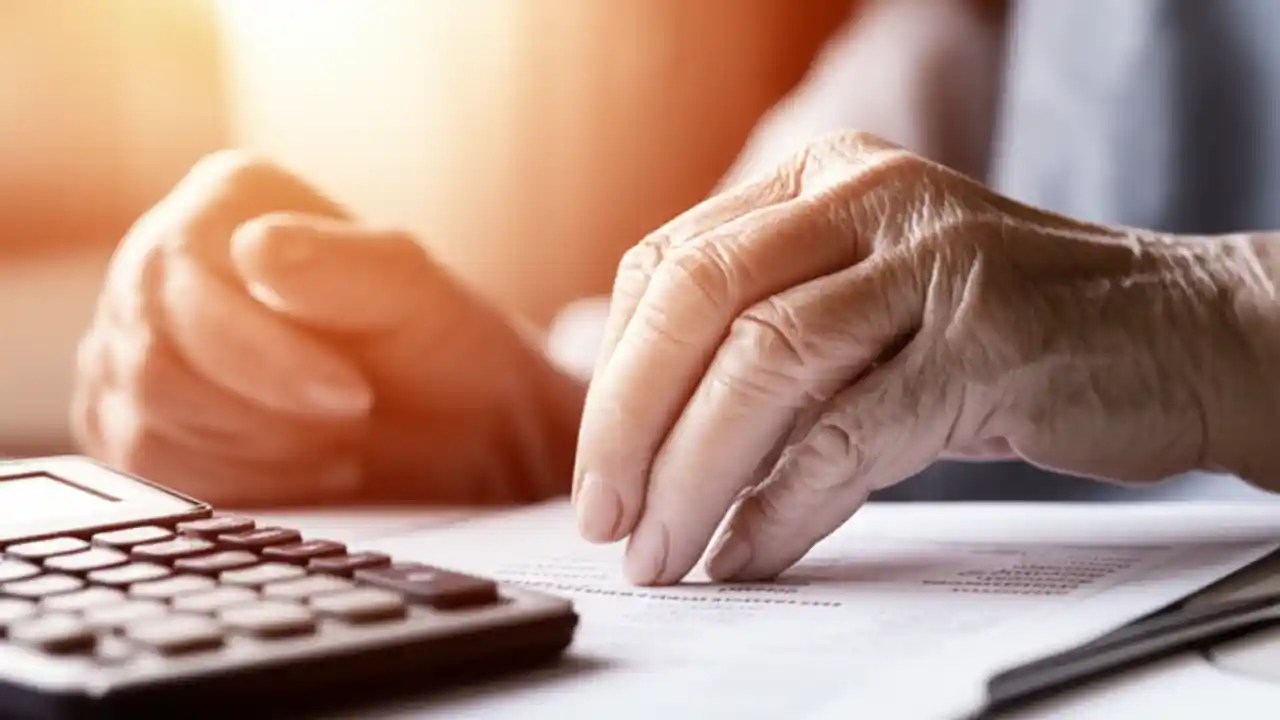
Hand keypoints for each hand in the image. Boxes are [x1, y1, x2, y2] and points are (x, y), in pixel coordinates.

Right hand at [73, 151, 583, 505]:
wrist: (452, 426)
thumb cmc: (438, 346)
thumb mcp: (418, 299)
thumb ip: (346, 264)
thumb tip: (255, 248)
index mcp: (227, 199)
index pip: (185, 285)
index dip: (263, 358)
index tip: (354, 398)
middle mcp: (160, 262)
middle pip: (154, 362)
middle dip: (266, 416)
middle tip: (353, 424)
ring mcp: (133, 342)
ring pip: (147, 424)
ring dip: (259, 453)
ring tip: (338, 439)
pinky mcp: (132, 419)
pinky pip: (149, 472)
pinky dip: (238, 485)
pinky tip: (303, 465)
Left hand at [573, 131, 1273, 584]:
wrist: (1180, 333)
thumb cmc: (1005, 329)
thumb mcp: (868, 304)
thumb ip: (769, 342)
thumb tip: (648, 447)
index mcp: (822, 179)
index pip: (671, 265)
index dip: (617, 378)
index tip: (600, 469)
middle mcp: (868, 198)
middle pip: (701, 301)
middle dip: (631, 423)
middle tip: (608, 518)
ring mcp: (932, 262)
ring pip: (766, 364)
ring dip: (695, 475)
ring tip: (667, 551)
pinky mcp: (988, 341)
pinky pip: (852, 433)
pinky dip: (786, 506)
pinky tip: (751, 551)